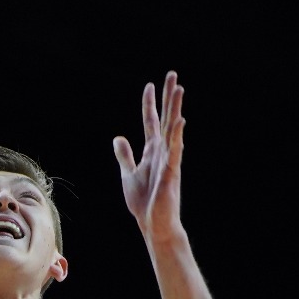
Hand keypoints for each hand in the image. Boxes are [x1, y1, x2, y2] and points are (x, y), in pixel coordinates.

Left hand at [113, 73, 186, 242]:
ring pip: (173, 129)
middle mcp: (162, 151)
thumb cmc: (144, 202)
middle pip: (166, 118)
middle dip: (168, 97)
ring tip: (179, 89)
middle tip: (172, 75)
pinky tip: (180, 121)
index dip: (149, 103)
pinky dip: (176, 135)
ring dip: (176, 109)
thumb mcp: (128, 174)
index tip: (150, 84)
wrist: (154, 224)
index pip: (151, 121)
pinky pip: (175, 150)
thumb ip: (125, 156)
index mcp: (152, 151)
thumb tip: (118, 138)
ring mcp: (169, 160)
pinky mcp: (171, 172)